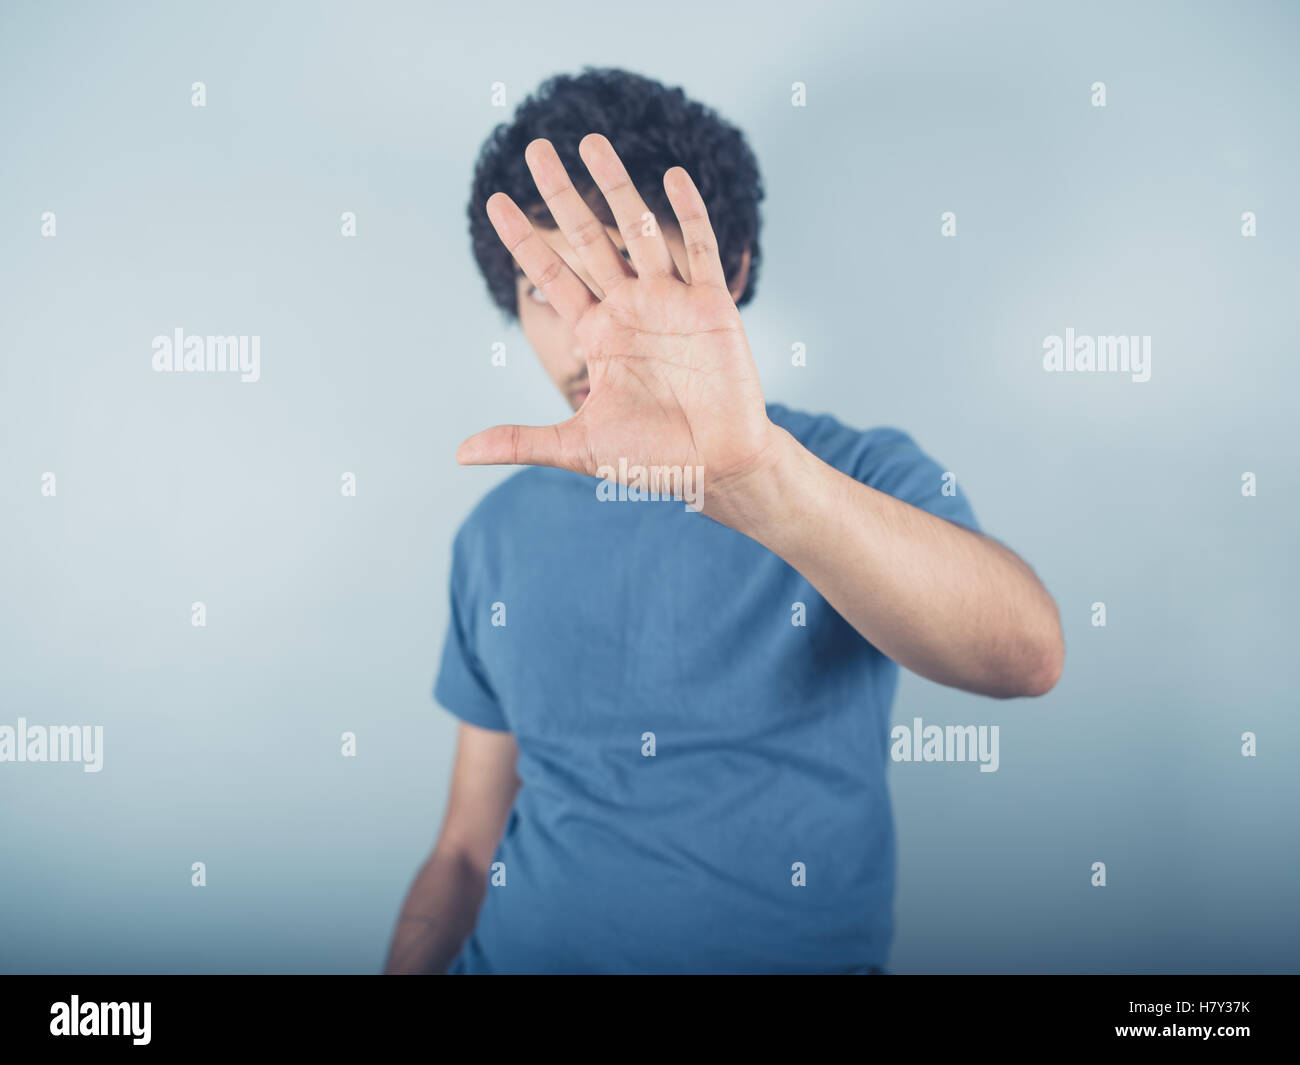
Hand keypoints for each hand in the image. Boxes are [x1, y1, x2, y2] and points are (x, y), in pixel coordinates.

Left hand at [457, 134, 783, 517]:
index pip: (552, 275)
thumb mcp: (579, 448)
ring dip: (617, 188)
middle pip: (589, 239)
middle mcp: (630, 309)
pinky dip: (688, 215)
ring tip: (591, 143)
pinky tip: (671, 178)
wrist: (718, 468)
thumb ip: (523, 441)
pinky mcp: (712, 308)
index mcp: (598, 335)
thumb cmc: (653, 460)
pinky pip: (698, 252)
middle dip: (562, 195)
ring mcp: (671, 304)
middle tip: (535, 148)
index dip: (524, 240)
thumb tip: (461, 453)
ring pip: (638, 232)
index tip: (494, 202)